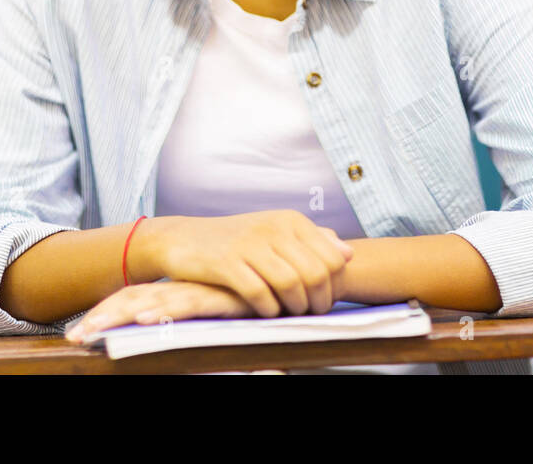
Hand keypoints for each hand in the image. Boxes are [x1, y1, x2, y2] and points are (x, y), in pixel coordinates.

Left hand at [65, 281, 253, 343]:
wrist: (287, 269)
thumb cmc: (253, 291)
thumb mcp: (217, 305)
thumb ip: (196, 310)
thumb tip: (167, 321)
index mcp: (177, 290)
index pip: (133, 298)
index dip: (107, 311)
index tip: (78, 330)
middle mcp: (182, 288)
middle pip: (133, 300)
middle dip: (102, 317)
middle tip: (74, 336)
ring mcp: (198, 291)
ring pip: (152, 303)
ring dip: (121, 316)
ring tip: (94, 331)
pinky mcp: (218, 296)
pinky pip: (188, 304)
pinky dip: (165, 311)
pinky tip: (146, 319)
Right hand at [135, 211, 354, 317]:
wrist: (184, 239)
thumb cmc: (237, 240)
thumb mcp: (276, 232)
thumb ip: (313, 241)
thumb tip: (348, 253)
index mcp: (291, 220)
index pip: (333, 258)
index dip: (335, 286)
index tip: (325, 299)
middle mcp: (274, 228)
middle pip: (316, 273)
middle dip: (319, 301)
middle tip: (310, 313)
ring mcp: (249, 244)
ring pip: (291, 283)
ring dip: (295, 307)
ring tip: (290, 313)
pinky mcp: (226, 263)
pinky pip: (259, 293)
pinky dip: (268, 308)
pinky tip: (267, 311)